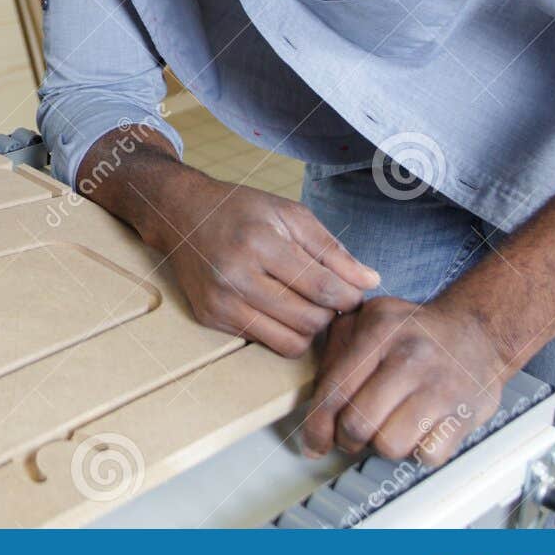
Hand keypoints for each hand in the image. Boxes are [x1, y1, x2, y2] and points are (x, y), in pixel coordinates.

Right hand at [147, 182, 379, 356]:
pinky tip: (277, 306)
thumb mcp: (291, 215)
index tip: (354, 293)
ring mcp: (219, 302)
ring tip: (304, 304)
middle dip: (329, 314)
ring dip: (307, 329)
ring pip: (289, 342)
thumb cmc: (242, 211)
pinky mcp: (210, 318)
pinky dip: (280, 330)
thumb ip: (332, 250)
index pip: (321, 288)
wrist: (183, 214)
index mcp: (259, 243)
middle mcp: (235, 276)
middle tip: (328, 298)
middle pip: (308, 321)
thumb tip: (370, 282)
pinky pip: (264, 342)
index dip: (349, 297)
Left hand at [301, 297, 508, 465]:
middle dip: (347, 438)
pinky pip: (426, 455)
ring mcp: (441, 386)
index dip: (318, 426)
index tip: (313, 444)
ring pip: (390, 445)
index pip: (336, 390)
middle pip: (358, 424)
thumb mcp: (366, 320)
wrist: (477, 331)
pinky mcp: (465, 413)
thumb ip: (334, 354)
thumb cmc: (413, 332)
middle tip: (353, 434)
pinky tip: (417, 430)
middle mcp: (411, 356)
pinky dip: (417, 451)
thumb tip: (312, 411)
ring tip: (388, 426)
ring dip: (383, 445)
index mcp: (380, 330)